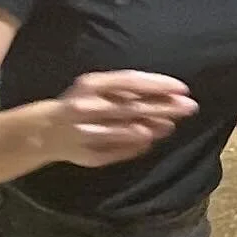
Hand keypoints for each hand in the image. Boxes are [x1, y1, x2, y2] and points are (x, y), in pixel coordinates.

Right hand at [41, 69, 195, 167]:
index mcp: (90, 84)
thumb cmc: (82, 103)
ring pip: (123, 130)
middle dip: (163, 107)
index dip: (158, 84)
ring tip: (171, 126)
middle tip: (189, 107)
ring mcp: (84, 132)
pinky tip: (150, 141)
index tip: (183, 88)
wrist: (46, 130)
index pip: (130, 81)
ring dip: (150, 128)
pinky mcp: (86, 154)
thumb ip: (128, 90)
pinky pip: (114, 151)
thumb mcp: (99, 88)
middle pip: (131, 106)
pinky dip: (133, 147)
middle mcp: (86, 106)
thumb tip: (168, 93)